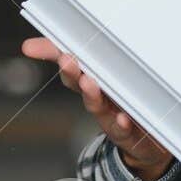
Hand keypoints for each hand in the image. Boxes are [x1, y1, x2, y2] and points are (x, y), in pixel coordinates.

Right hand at [21, 36, 174, 180]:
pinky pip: (121, 128)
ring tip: (88, 83)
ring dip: (91, 94)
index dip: (53, 52)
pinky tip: (123, 118)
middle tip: (66, 59)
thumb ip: (94, 54)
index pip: (68, 62)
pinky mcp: (125, 132)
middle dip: (71, 71)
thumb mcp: (111, 74)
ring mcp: (108, 115)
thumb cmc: (125, 102)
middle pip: (77, 82)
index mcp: (91, 78)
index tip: (34, 46)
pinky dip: (121, 123)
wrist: (146, 141)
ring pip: (96, 104)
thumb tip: (49, 39)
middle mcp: (96, 97)